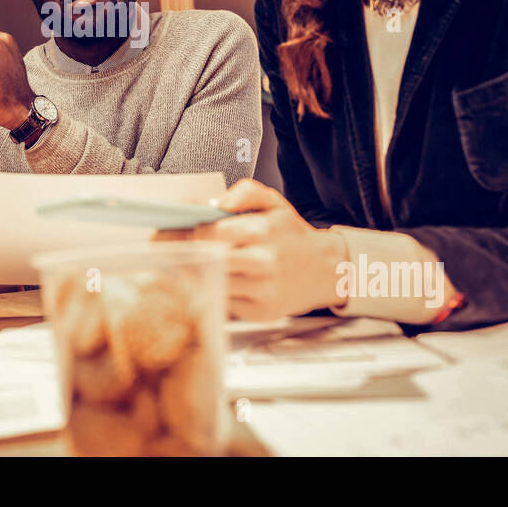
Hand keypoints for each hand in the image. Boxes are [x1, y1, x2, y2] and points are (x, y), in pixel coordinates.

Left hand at [182, 179, 348, 320]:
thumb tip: (214, 203)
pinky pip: (224, 302)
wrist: (324, 270)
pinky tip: (218, 279)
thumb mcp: (274, 203)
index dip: (194, 230)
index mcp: (265, 231)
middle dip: (192, 251)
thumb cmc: (291, 234)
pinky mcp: (260, 313)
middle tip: (183, 246)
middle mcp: (264, 262)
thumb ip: (244, 193)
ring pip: (212, 282)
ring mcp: (262, 291)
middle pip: (208, 258)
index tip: (186, 228)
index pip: (211, 232)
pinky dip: (216, 290)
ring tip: (198, 262)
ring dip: (199, 272)